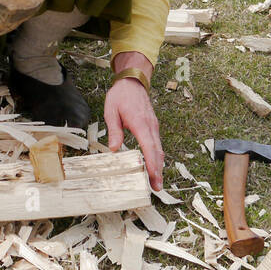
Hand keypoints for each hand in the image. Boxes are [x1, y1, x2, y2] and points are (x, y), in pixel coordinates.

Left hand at [105, 76, 163, 191]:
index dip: (151, 163)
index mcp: (140, 123)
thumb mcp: (111, 111)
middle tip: (157, 187)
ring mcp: (154, 126)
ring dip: (159, 165)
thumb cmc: (120, 96)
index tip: (153, 176)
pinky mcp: (153, 127)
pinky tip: (154, 166)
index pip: (148, 146)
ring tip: (156, 182)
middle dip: (158, 170)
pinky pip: (157, 144)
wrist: (132, 82)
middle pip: (157, 151)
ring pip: (159, 149)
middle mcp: (150, 126)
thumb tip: (113, 149)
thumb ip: (114, 130)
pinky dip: (157, 156)